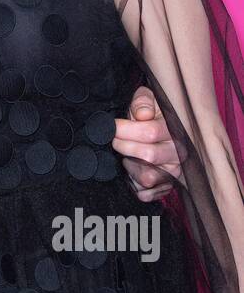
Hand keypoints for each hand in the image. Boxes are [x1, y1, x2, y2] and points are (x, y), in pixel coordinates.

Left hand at [112, 85, 182, 202]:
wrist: (160, 130)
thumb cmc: (151, 113)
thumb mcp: (147, 99)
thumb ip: (143, 102)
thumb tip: (142, 114)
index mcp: (175, 129)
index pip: (149, 132)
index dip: (124, 130)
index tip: (113, 126)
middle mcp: (179, 152)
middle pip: (148, 155)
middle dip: (124, 146)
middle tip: (115, 140)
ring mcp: (174, 172)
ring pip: (148, 177)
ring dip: (130, 166)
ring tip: (127, 156)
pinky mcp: (167, 186)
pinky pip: (147, 193)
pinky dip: (134, 185)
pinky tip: (131, 171)